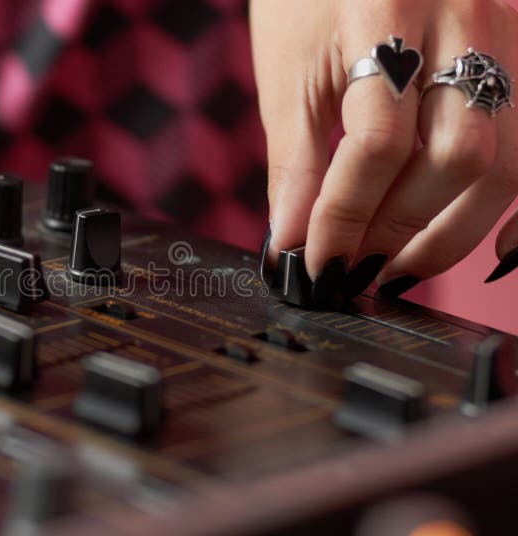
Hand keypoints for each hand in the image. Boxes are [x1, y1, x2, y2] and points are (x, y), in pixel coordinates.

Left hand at [251, 0, 517, 299]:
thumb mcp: (288, 73)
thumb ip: (295, 161)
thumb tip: (292, 241)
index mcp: (387, 12)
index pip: (378, 142)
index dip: (344, 216)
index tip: (316, 260)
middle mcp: (464, 17)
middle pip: (456, 156)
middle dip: (401, 229)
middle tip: (356, 268)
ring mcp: (506, 31)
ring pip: (507, 159)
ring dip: (453, 231)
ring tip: (399, 267)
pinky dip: (515, 207)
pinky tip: (486, 246)